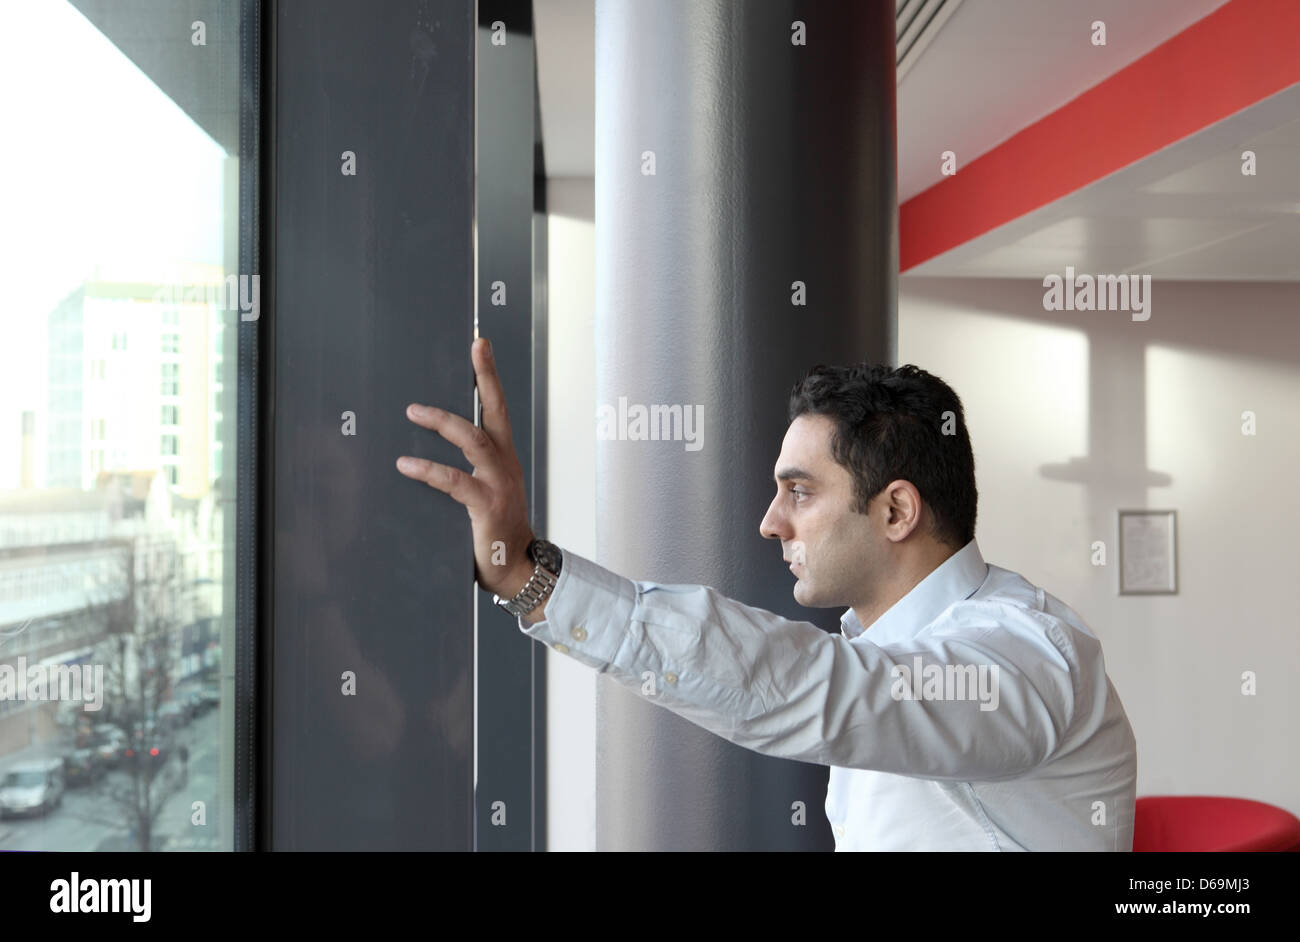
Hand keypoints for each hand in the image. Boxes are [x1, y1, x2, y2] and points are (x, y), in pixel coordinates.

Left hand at [396, 337, 535, 597]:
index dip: (489, 377)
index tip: (480, 345)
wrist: (517, 570)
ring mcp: (499, 483)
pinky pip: (455, 481)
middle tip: (474, 349)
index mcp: (504, 459)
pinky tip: (406, 465)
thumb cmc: (495, 533)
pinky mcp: (487, 505)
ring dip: (443, 422)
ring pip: (474, 440)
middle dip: (486, 378)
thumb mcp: (484, 494)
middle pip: (496, 412)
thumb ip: (464, 473)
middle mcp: (505, 464)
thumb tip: (417, 454)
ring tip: (414, 412)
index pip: (497, 410)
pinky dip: (429, 470)